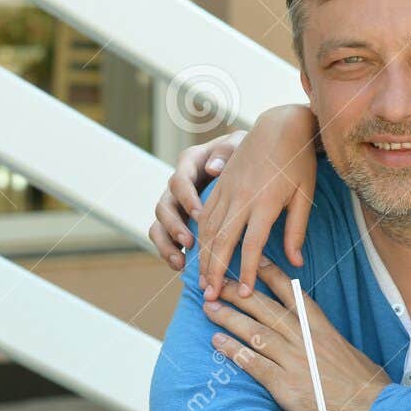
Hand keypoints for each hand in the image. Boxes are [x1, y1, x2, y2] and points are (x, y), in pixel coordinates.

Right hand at [150, 131, 244, 269]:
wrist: (250, 156)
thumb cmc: (245, 150)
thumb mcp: (240, 144)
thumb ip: (226, 152)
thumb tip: (212, 168)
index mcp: (191, 162)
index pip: (180, 180)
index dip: (186, 198)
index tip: (199, 214)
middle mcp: (178, 184)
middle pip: (164, 205)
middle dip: (174, 226)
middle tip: (189, 241)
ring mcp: (176, 203)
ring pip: (159, 225)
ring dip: (167, 243)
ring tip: (180, 260)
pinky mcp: (179, 220)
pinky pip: (165, 237)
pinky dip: (170, 251)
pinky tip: (180, 266)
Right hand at [197, 105, 318, 301]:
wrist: (280, 127)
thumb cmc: (298, 163)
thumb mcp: (304, 197)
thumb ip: (297, 231)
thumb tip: (296, 264)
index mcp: (265, 203)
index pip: (251, 246)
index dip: (245, 272)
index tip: (243, 293)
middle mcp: (241, 197)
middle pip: (222, 241)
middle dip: (215, 271)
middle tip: (211, 297)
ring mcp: (227, 189)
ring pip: (208, 229)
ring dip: (203, 257)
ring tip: (203, 281)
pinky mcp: (220, 183)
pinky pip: (204, 213)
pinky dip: (200, 235)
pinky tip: (199, 251)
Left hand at [205, 261, 388, 410]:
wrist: (370, 410)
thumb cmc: (365, 386)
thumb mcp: (349, 353)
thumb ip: (329, 342)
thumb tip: (322, 339)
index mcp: (323, 330)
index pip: (294, 295)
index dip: (272, 276)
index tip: (255, 262)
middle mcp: (307, 340)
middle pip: (267, 310)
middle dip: (240, 294)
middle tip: (218, 283)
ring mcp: (295, 361)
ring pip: (256, 332)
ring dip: (230, 319)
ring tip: (210, 309)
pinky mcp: (286, 385)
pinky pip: (254, 364)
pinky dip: (234, 352)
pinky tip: (217, 343)